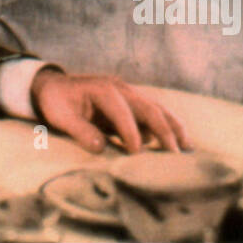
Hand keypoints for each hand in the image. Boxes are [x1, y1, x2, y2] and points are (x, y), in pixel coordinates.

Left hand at [30, 70, 190, 153]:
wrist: (54, 86)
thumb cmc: (57, 102)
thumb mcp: (60, 115)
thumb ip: (79, 130)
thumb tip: (100, 148)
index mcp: (103, 89)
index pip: (122, 111)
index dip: (131, 132)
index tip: (136, 153)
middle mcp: (120, 88)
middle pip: (148, 108)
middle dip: (163, 131)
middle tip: (175, 155)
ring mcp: (128, 93)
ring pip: (157, 108)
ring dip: (173, 126)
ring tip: (188, 147)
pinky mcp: (131, 102)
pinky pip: (153, 112)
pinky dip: (167, 125)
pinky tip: (177, 142)